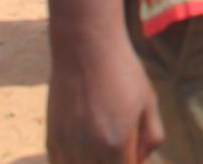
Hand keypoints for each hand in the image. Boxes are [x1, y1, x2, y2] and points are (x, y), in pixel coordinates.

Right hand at [46, 35, 163, 162]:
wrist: (85, 50)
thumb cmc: (123, 73)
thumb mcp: (148, 102)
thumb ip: (151, 137)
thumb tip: (142, 160)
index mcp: (116, 142)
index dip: (135, 163)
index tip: (137, 152)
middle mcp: (88, 149)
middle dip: (117, 162)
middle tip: (124, 144)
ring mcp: (66, 145)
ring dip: (94, 163)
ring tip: (106, 142)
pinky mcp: (51, 138)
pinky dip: (75, 161)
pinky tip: (88, 146)